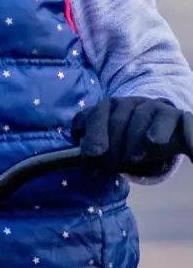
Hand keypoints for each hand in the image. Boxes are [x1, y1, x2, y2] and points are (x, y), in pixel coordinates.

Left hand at [71, 96, 192, 175]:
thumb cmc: (129, 136)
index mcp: (112, 105)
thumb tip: (85, 158)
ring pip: (146, 117)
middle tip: (113, 164)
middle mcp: (134, 103)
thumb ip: (94, 145)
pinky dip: (191, 138)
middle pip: (120, 118)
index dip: (94, 134)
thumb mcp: (110, 139)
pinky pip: (187, 124)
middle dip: (113, 143)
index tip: (92, 154)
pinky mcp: (182, 118)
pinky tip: (192, 154)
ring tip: (134, 158)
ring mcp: (159, 108)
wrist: (161, 124)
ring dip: (138, 138)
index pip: (99, 114)